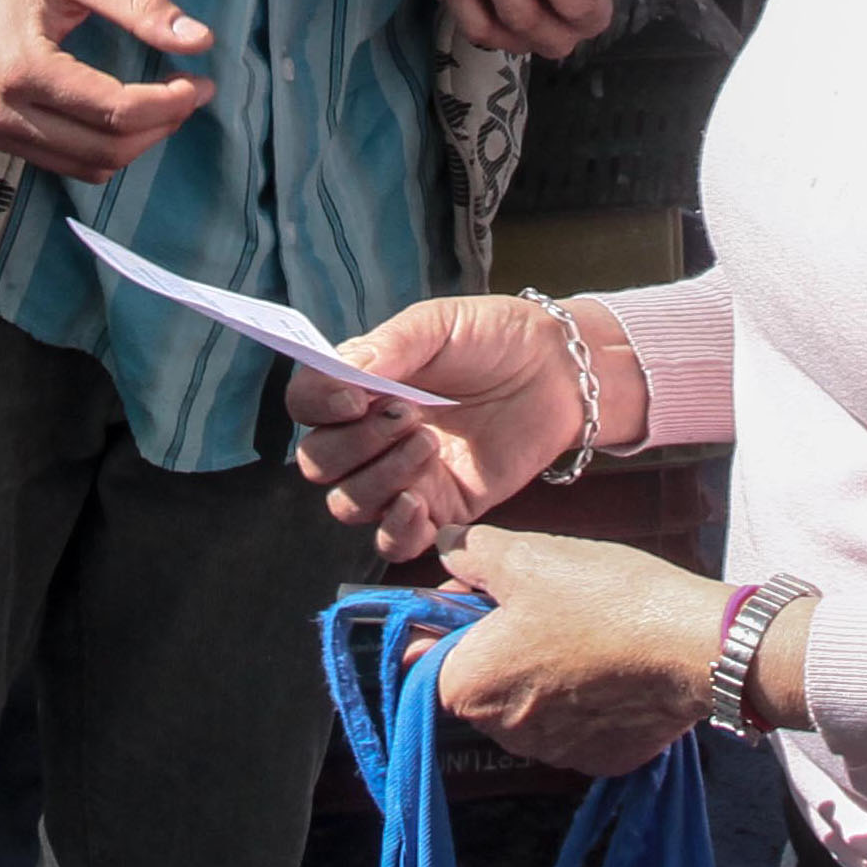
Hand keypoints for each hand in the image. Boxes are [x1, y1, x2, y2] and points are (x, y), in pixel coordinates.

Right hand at [0, 0, 210, 182]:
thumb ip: (139, 5)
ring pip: (86, 166)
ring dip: (135, 143)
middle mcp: (0, 113)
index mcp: (21, 69)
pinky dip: (102, 146)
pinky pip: (61, 161)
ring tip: (164, 102)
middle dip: (159, 126)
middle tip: (191, 90)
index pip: (114, 111)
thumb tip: (200, 40)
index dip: (169, 103)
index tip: (201, 79)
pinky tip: (125, 111)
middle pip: (104, 150)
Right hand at [293, 293, 631, 559]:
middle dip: (354, 445)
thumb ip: (390, 346)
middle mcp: (372, 434)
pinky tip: (418, 502)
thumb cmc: (497, 338)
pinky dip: (395, 530)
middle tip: (408, 415)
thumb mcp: (440, 325)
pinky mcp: (440, 508)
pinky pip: (394, 541)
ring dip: (379, 480)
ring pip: (348, 504)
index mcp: (362, 384)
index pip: (307, 404)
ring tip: (429, 444)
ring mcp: (402, 475)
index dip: (317, 406)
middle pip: (318, 462)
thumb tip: (345, 372)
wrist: (559, 372)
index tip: (353, 398)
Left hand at [426, 528, 726, 776]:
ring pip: (528, 703)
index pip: (425, 655)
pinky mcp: (600, 759)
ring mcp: (554, 752)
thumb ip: (472, 553)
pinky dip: (585, 696)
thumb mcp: (527, 555)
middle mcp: (502, 731)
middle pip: (480, 680)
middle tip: (540, 599)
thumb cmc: (604, 599)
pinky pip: (576, 724)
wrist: (694, 646)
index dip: (446, 617)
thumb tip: (446, 546)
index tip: (479, 591)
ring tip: (584, 625)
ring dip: (542, 669)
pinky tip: (612, 661)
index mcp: (467, 685)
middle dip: (498, 642)